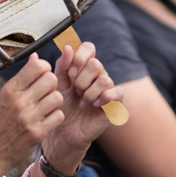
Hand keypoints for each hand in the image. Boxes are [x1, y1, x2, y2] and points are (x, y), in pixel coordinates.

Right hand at [0, 54, 62, 176]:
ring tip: (47, 107)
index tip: (43, 76)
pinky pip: (58, 116)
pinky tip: (48, 119)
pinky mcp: (37, 133)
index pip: (37, 65)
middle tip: (47, 93)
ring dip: (55, 102)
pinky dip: (56, 117)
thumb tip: (36, 57)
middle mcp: (19, 102)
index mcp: (10, 90)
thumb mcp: (5, 97)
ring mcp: (28, 118)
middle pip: (51, 79)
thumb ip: (22, 78)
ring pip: (57, 97)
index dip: (45, 68)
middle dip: (52, 85)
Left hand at [43, 43, 121, 169]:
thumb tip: (68, 47)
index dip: (80, 57)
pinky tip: (94, 105)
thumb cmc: (62, 104)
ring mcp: (108, 88)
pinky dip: (104, 98)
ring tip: (82, 102)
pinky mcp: (116, 102)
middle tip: (75, 91)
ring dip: (89, 93)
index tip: (70, 72)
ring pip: (104, 79)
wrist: (65, 130)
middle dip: (82, 79)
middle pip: (96, 64)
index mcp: (83, 66)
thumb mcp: (57, 84)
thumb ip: (62, 65)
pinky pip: (117, 92)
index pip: (89, 48)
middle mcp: (98, 74)